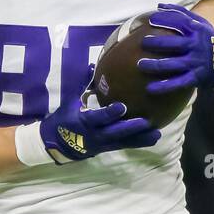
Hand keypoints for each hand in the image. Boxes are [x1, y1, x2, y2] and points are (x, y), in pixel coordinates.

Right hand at [39, 91, 159, 162]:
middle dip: (130, 128)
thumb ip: (83, 85)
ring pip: (123, 142)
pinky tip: (154, 138)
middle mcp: (94, 135)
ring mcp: (102, 144)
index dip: (110, 113)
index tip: (122, 106)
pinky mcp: (108, 148)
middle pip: (114, 133)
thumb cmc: (64, 119)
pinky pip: (125, 146)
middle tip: (145, 121)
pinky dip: (139, 142)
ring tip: (156, 133)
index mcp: (84, 122)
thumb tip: (93, 65)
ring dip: (140, 138)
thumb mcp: (70, 102)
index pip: (98, 118)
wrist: (56, 144)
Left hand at [139, 3, 213, 95]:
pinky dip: (164, 86)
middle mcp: (196, 46)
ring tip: (140, 64)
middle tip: (143, 42)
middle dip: (157, 43)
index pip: (180, 22)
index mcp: (197, 31)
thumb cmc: (208, 40)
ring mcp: (195, 63)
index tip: (150, 20)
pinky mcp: (195, 77)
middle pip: (174, 44)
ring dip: (156, 65)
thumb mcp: (201, 24)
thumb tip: (159, 5)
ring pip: (173, 64)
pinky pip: (178, 83)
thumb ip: (181, 13)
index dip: (165, 19)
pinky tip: (150, 88)